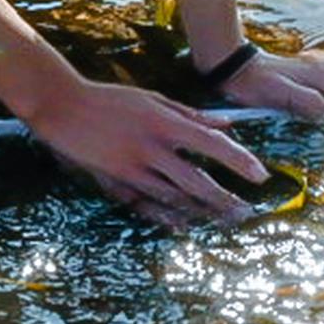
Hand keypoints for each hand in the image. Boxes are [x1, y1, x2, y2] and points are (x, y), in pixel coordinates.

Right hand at [23, 77, 267, 225]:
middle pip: (197, 180)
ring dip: (202, 211)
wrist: (64, 106)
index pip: (211, 144)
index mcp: (165, 121)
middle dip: (225, 198)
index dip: (238, 160)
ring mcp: (134, 167)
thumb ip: (191, 114)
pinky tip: (184, 225)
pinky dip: (168, 215)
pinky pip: (148, 203)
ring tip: (224, 220)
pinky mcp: (117, 179)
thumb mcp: (153, 99)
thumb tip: (226, 125)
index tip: (260, 175)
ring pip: (176, 197)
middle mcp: (153, 147)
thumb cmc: (111, 98)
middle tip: (246, 211)